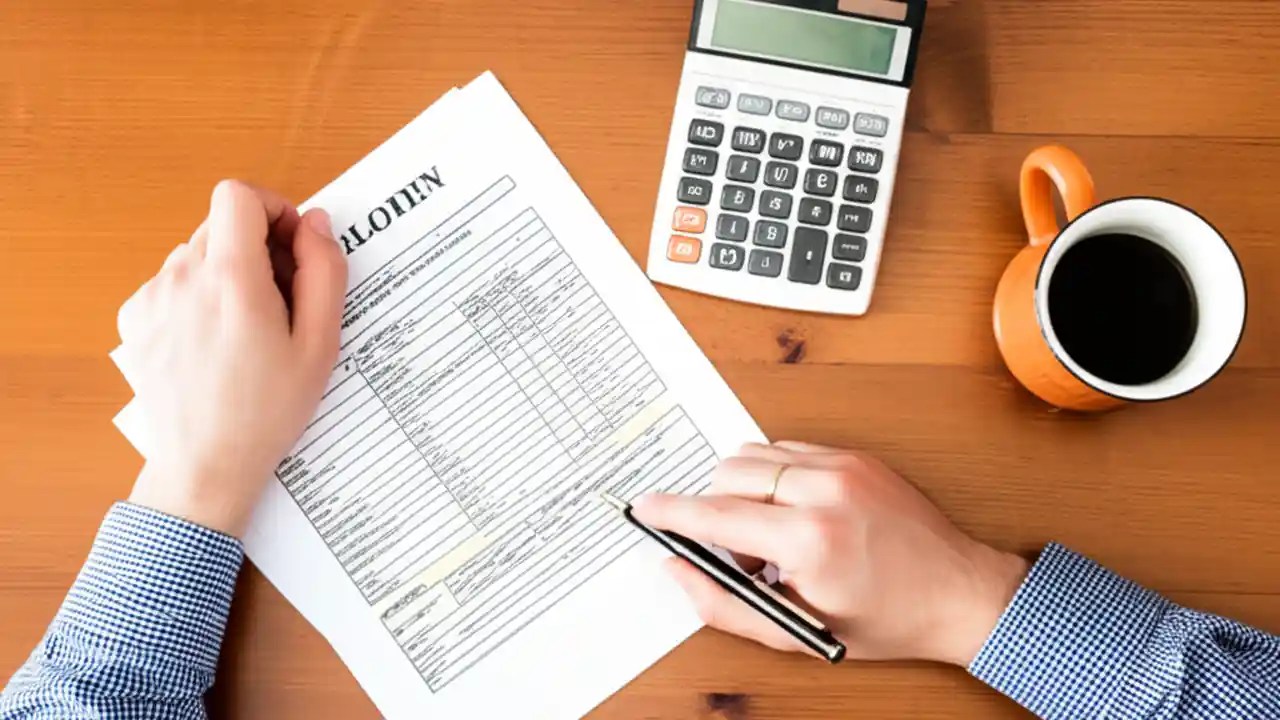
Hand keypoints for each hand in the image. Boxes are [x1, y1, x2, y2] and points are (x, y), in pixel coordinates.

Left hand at [116, 180, 346, 536]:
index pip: (238, 195)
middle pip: (220, 224)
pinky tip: (215, 343)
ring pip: (196, 254)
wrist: (205, 467)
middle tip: (281, 302)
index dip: (272, 208)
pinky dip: (198, 298)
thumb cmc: (268, 411)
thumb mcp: (320, 345)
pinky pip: (173, 283)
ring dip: (227, 273)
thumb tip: (316, 223)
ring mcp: (151, 298)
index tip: (292, 245)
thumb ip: (324, 273)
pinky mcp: (134, 319)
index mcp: (231, 279)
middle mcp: (182, 278)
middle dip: (257, 247)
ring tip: (247, 331)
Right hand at [632, 442, 1028, 665]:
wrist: (959, 593)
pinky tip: (794, 514)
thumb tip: (679, 571)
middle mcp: (826, 490)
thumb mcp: (798, 631)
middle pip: (728, 475)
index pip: (716, 515)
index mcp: (810, 538)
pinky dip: (774, 477)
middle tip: (741, 554)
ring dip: (744, 490)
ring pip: (754, 455)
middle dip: (715, 511)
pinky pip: (788, 450)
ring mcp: (843, 465)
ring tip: (771, 535)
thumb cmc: (888, 619)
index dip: (671, 513)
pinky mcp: (855, 455)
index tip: (645, 509)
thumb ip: (725, 604)